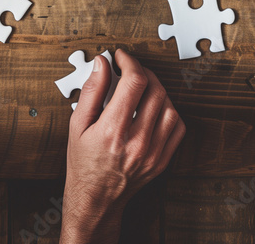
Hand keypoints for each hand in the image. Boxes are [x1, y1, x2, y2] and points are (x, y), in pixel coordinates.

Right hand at [60, 49, 184, 243]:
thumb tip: (102, 63)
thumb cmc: (83, 162)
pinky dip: (169, 111)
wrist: (96, 198)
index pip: (134, 82)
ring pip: (169, 106)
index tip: (121, 57)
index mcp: (112, 131)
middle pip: (155, 90)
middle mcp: (137, 142)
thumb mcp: (76, 125)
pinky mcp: (163, 160)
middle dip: (144, 72)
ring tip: (142, 87)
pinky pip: (177, 126)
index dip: (130, 62)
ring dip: (157, 90)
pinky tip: (154, 108)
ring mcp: (154, 152)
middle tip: (131, 68)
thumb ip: (91, 91)